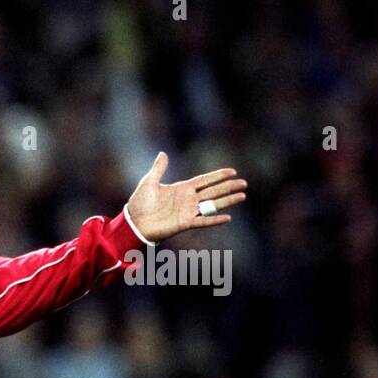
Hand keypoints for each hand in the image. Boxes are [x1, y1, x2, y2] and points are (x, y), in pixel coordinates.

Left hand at [125, 152, 247, 241]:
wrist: (133, 223)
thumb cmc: (139, 204)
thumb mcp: (149, 182)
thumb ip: (158, 169)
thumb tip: (163, 153)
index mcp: (181, 189)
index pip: (205, 181)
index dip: (218, 176)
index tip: (233, 171)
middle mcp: (188, 200)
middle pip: (213, 191)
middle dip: (228, 187)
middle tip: (244, 183)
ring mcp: (187, 212)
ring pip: (212, 205)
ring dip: (227, 201)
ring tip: (242, 196)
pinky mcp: (184, 224)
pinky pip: (202, 221)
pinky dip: (214, 220)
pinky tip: (228, 218)